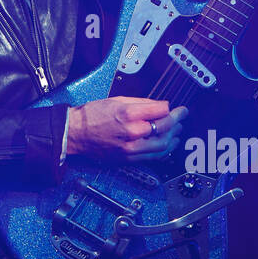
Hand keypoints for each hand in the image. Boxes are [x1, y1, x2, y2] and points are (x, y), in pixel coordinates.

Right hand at [66, 97, 187, 162]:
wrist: (76, 133)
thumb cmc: (92, 116)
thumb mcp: (117, 100)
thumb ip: (141, 103)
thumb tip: (159, 105)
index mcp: (128, 114)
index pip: (160, 111)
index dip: (170, 108)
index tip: (175, 107)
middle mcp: (131, 132)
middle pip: (164, 128)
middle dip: (177, 121)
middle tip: (181, 116)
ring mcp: (131, 148)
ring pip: (162, 145)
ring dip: (173, 137)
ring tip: (177, 130)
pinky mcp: (128, 158)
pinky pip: (153, 156)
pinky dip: (164, 150)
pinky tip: (168, 144)